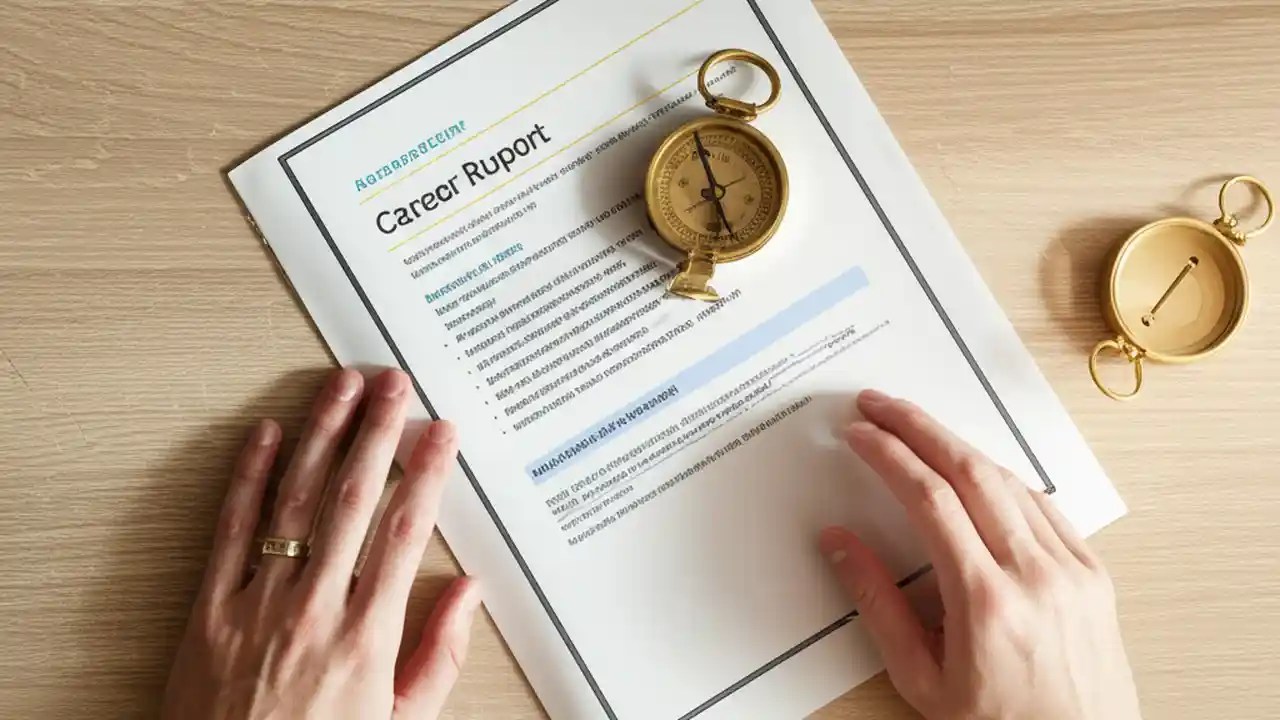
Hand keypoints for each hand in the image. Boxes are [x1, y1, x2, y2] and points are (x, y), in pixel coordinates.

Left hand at [163, 368, 479, 719]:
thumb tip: (468, 593)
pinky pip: (231, 529)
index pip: (405, 531)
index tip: (441, 433)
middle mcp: (313, 609)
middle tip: (394, 385)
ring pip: (295, 498)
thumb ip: (439, 656)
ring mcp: (257, 604)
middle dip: (378, 431)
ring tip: (339, 387)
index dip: (427, 471)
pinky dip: (247, 476)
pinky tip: (265, 435)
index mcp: (367, 636)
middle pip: (353, 498)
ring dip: (322, 434)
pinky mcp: (208, 612)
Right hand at [821, 390, 1139, 719]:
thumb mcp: (921, 679)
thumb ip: (877, 605)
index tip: (859, 434)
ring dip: (959, 445)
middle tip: (879, 404)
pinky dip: (1003, 477)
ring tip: (918, 429)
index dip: (888, 455)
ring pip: (1010, 480)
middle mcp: (1036, 576)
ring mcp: (1073, 570)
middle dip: (918, 426)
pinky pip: (1044, 506)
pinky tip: (976, 469)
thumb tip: (840, 544)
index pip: (929, 499)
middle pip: (970, 470)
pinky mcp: (1095, 574)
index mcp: (986, 603)